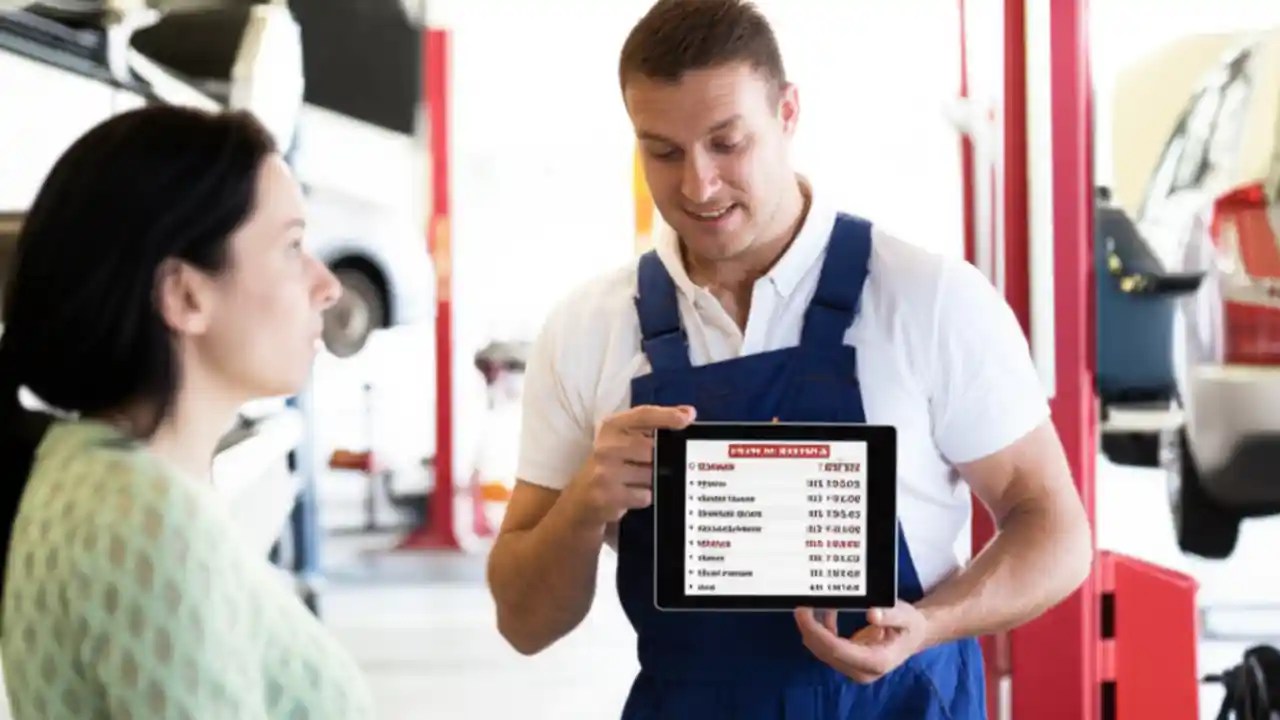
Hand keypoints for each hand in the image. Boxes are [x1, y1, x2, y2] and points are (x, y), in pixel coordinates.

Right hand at [564, 404, 695, 527]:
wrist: (581, 501)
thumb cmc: (610, 466)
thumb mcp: (622, 441)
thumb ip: (650, 427)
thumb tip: (687, 415)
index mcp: (611, 426)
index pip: (643, 415)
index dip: (667, 415)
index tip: (688, 417)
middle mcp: (606, 446)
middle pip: (651, 448)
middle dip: (661, 459)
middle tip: (653, 464)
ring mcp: (605, 472)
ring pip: (651, 474)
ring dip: (654, 480)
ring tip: (638, 480)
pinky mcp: (609, 496)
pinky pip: (645, 495)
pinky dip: (645, 497)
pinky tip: (632, 494)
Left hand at [794, 602, 929, 682]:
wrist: (913, 635)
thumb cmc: (910, 625)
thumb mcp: (906, 616)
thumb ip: (890, 615)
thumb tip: (872, 613)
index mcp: (877, 661)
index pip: (838, 650)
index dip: (817, 631)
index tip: (804, 612)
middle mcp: (862, 670)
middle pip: (825, 652)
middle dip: (809, 629)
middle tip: (801, 604)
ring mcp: (853, 668)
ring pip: (822, 651)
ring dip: (812, 629)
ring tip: (809, 605)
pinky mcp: (848, 661)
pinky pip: (827, 647)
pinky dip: (821, 630)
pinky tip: (825, 612)